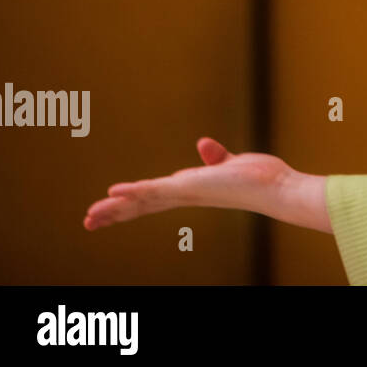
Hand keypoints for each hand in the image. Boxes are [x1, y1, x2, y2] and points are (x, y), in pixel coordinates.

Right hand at [83, 136, 329, 233]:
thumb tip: (203, 144)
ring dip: (115, 209)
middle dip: (115, 214)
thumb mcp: (231, 163)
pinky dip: (134, 191)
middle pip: (143, 205)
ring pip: (143, 201)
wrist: (277, 188)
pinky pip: (157, 190)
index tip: (109, 208)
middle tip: (88, 222)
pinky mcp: (191, 187)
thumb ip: (216, 157)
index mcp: (192, 190)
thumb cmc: (260, 178)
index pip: (155, 198)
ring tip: (90, 218)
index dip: (131, 204)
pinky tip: (113, 193)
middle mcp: (186, 194)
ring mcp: (187, 192)